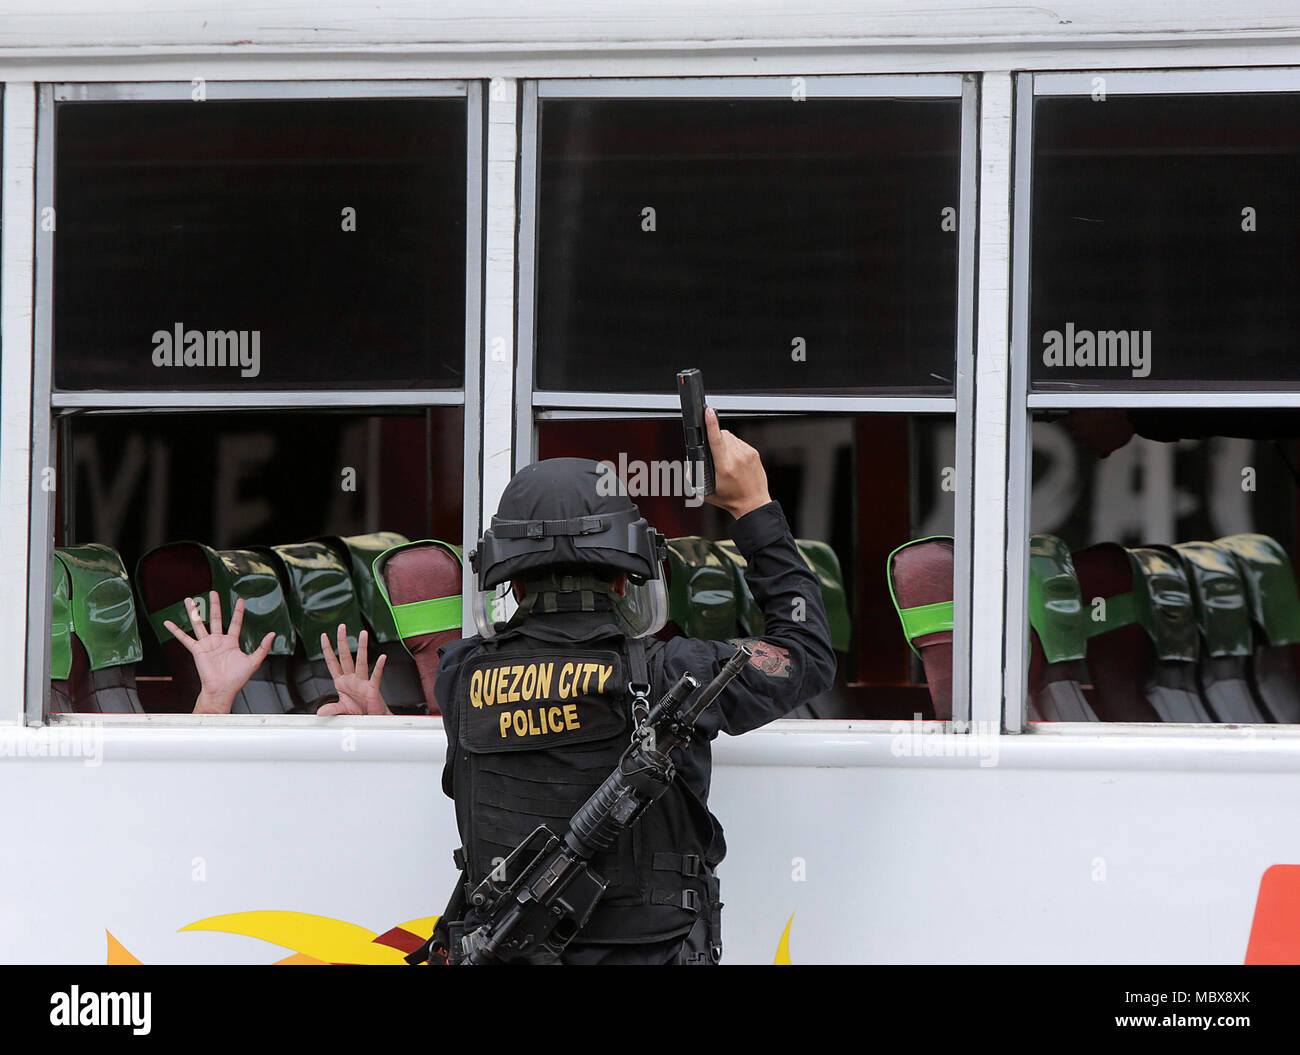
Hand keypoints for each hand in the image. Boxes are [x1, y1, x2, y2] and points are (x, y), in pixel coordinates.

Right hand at [163, 591, 275, 714]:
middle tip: (213, 592)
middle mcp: (218, 640)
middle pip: (216, 618)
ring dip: (194, 612)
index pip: (235, 623)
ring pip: (199, 624)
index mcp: (231, 642)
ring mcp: (206, 644)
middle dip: (215, 605)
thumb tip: (273, 633)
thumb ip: (263, 647)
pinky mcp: (197, 650)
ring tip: (189, 599)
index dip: (238, 612)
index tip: (241, 600)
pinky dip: (175, 630)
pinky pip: (184, 638)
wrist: (223, 689)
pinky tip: (167, 622)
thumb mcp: (254, 661)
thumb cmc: (237, 678)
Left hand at [317, 625, 390, 715]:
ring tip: (362, 634)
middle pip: (346, 657)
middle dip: (342, 642)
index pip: (332, 662)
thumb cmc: (358, 712)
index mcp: (341, 682)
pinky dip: (379, 667)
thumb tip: (320, 712)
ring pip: (361, 662)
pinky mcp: (373, 688)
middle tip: (342, 627)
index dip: (327, 650)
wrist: (371, 719)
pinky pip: (376, 675)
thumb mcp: (341, 710)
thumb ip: (331, 708)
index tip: (324, 636)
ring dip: (362, 648)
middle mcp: (352, 679)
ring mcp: (362, 682)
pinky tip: (382, 657)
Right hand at [703, 406, 771, 518]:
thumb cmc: (731, 499)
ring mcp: (747, 454)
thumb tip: (690, 463)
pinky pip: (739, 442)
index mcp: (725, 467)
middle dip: (715, 438)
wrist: (754, 503)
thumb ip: (694, 477)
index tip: (708, 412)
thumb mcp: (706, 491)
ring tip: (725, 459)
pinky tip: (734, 460)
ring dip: (724, 442)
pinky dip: (733, 447)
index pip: (716, 440)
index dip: (711, 424)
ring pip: (730, 437)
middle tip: (714, 453)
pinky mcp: (753, 453)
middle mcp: (737, 458)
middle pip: (722, 435)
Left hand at [1061, 409, 1135, 457]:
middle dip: (1081, 430)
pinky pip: (1100, 452)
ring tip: (1101, 431)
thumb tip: (1076, 410)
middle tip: (1091, 424)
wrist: (1130, 417)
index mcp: (1078, 421)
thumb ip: (1083, 410)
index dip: (1071, 421)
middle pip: (1075, 434)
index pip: (1066, 423)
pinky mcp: (1103, 449)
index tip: (1073, 420)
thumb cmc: (1114, 408)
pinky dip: (1102, 448)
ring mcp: (1092, 443)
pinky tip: (1106, 442)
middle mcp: (1082, 433)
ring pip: (1086, 443)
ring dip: (1091, 439)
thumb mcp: (1094, 404)